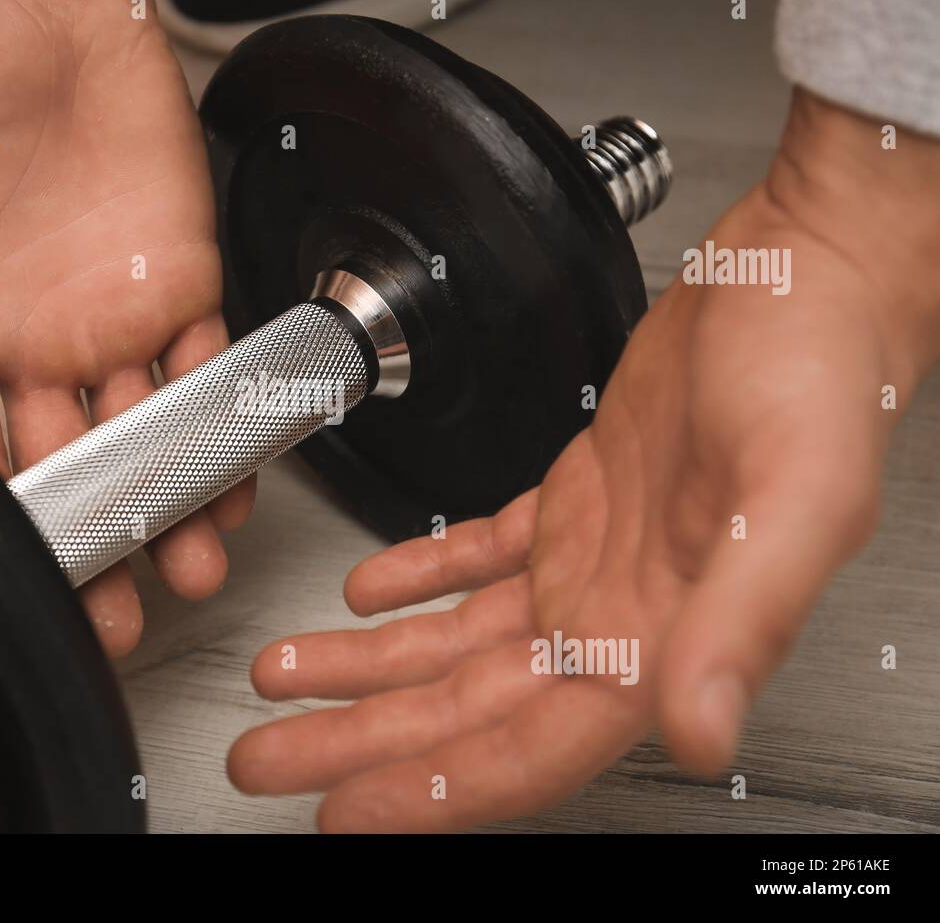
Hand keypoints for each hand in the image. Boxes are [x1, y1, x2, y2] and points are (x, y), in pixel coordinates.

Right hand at [0, 0, 251, 655]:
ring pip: (142, 434)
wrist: (51, 0)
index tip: (14, 570)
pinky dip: (222, 425)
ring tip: (183, 573)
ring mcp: (108, 317)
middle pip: (62, 463)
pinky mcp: (176, 283)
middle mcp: (32, 336)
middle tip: (107, 614)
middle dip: (88, 538)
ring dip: (164, 503)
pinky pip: (205, 370)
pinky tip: (230, 481)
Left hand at [227, 90, 939, 830]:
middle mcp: (616, 616)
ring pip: (454, 639)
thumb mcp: (793, 501)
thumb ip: (742, 624)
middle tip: (270, 753)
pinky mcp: (575, 500)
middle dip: (360, 735)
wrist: (805, 279)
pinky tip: (369, 590)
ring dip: (367, 660)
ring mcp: (591, 561)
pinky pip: (478, 557)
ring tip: (287, 674)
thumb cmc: (819, 374)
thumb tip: (700, 730)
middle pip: (463, 707)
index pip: (525, 750)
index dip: (432, 791)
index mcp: (659, 639)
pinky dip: (418, 576)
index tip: (346, 809)